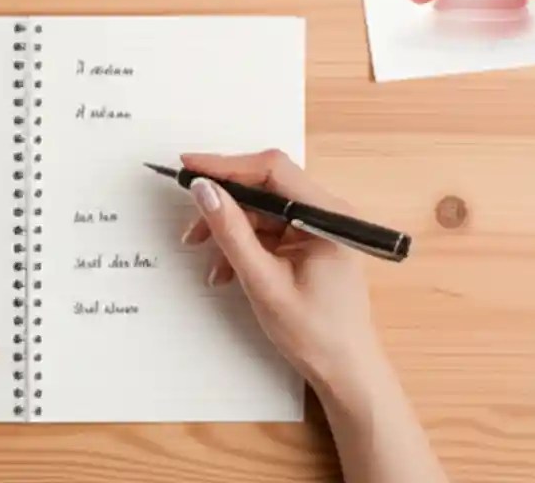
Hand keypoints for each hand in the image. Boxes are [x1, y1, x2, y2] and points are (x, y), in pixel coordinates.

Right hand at [179, 150, 381, 389]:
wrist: (345, 370)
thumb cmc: (315, 333)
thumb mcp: (264, 282)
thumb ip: (232, 233)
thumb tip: (203, 190)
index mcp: (327, 215)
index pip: (272, 170)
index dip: (227, 165)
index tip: (189, 166)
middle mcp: (326, 213)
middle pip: (265, 187)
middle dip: (224, 203)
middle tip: (190, 222)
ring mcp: (317, 228)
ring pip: (261, 210)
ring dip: (229, 229)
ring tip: (203, 254)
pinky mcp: (307, 243)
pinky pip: (267, 231)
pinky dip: (242, 245)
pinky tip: (224, 269)